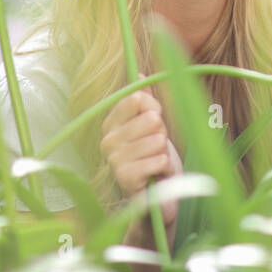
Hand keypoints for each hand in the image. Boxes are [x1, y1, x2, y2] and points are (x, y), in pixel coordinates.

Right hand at [100, 90, 182, 223]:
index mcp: (111, 123)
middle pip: (150, 118)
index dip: (155, 109)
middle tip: (157, 148)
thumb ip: (147, 102)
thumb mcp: (155, 127)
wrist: (159, 197)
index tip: (157, 122)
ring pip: (155, 140)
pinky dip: (163, 165)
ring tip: (158, 161)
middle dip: (162, 133)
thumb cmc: (155, 159)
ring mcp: (113, 160)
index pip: (136, 99)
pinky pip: (156, 160)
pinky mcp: (124, 178)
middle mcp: (107, 140)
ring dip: (164, 151)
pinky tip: (158, 173)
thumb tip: (139, 73)